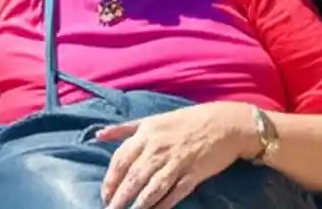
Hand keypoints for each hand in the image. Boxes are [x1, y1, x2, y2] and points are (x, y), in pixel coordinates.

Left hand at [94, 102, 254, 208]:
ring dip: (139, 204)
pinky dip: (163, 205)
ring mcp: (176, 162)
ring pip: (152, 188)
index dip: (110, 180)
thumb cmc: (185, 121)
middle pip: (133, 177)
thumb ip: (124, 129)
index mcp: (145, 134)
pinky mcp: (193, 174)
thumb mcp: (151, 120)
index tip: (105, 194)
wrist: (224, 123)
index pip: (121, 160)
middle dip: (120, 197)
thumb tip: (98, 135)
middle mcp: (157, 148)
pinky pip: (174, 193)